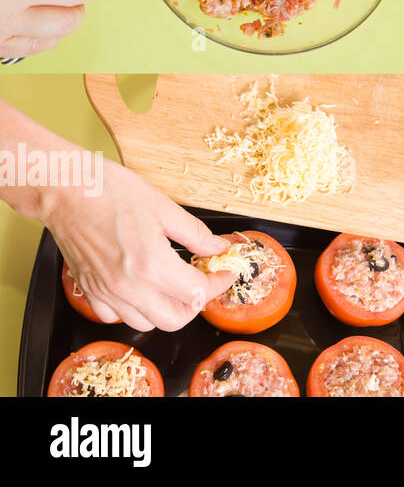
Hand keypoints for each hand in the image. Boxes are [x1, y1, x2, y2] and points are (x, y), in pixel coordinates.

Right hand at [44, 159, 233, 331]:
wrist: (67, 191)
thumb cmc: (113, 192)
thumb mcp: (165, 208)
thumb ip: (197, 234)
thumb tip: (220, 248)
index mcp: (151, 265)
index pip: (197, 292)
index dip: (219, 283)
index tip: (226, 272)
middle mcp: (127, 287)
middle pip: (174, 320)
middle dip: (197, 304)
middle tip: (204, 282)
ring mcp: (105, 292)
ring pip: (145, 323)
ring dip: (167, 309)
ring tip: (176, 285)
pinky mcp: (88, 290)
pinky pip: (115, 316)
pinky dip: (135, 310)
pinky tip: (144, 287)